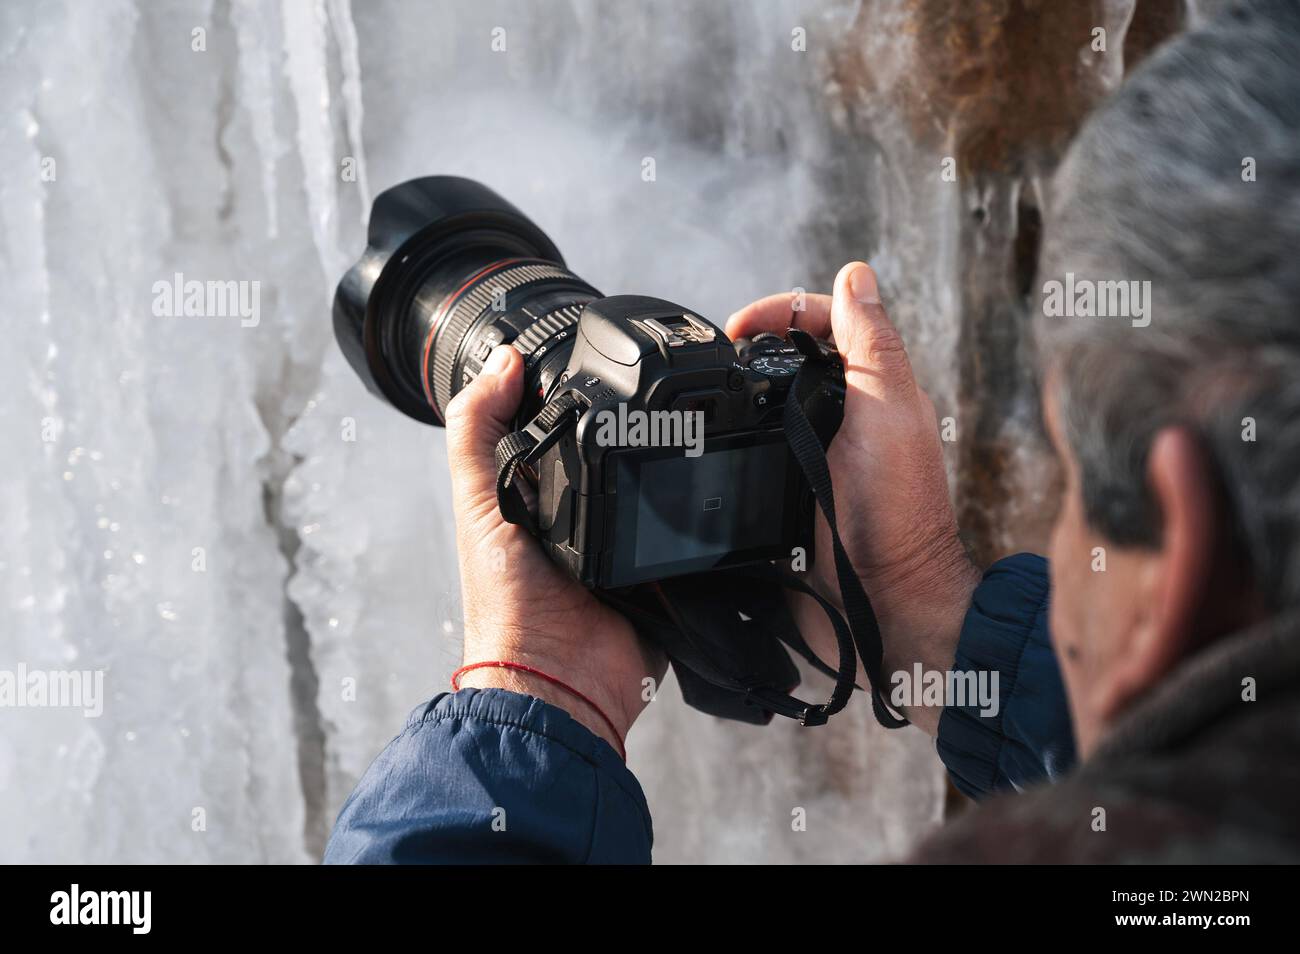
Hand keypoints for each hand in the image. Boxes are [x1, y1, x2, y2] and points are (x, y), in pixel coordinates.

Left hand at [444, 345, 665, 751]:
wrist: (561, 679)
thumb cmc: (508, 604)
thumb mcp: (480, 504)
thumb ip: (478, 432)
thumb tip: (503, 360)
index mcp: (541, 494)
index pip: (564, 425)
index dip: (575, 390)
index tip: (593, 352)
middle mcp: (588, 513)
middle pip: (621, 448)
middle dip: (637, 425)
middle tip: (653, 395)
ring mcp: (632, 541)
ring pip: (662, 483)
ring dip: (669, 466)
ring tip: (678, 439)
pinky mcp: (670, 568)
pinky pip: (692, 530)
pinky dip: (696, 513)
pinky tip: (699, 487)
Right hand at [726, 263, 980, 732]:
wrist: (882, 600)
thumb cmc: (898, 511)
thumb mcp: (889, 412)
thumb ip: (872, 344)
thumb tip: (855, 273)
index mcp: (870, 387)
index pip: (820, 322)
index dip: (779, 310)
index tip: (738, 327)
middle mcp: (839, 416)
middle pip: (787, 357)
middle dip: (749, 347)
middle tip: (714, 359)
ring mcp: (810, 456)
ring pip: (764, 404)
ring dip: (735, 391)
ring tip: (706, 394)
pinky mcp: (783, 493)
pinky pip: (750, 454)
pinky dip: (728, 438)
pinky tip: (710, 440)